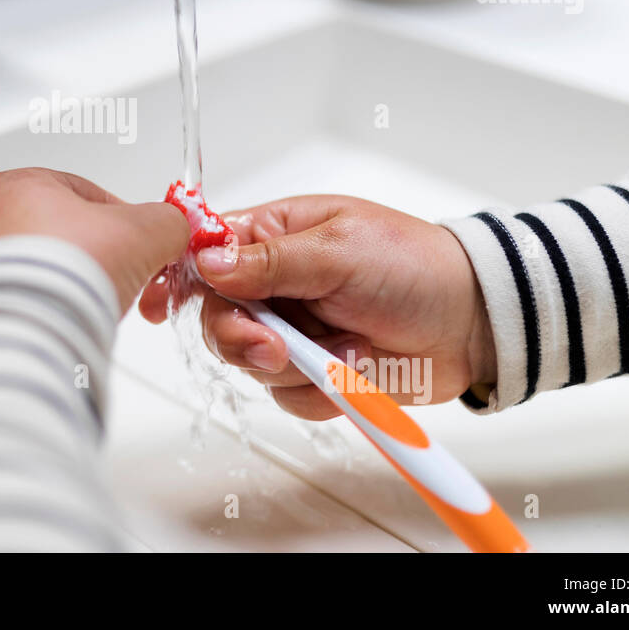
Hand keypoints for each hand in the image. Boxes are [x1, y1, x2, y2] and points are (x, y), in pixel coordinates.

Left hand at [0, 168, 189, 307]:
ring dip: (80, 287)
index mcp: (21, 183)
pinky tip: (68, 323)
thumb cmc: (69, 269)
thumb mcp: (144, 232)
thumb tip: (175, 228)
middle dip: (105, 262)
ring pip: (47, 270)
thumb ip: (167, 222)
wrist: (22, 329)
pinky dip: (50, 310)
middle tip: (127, 284)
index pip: (90, 196)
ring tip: (99, 307)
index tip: (145, 250)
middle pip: (68, 235)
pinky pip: (25, 300)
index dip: (128, 225)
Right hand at [139, 195, 493, 419]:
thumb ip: (269, 260)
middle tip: (270, 345)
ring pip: (248, 360)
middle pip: (215, 315)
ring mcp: (292, 330)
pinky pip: (287, 395)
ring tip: (333, 355)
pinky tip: (351, 371)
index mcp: (273, 235)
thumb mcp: (339, 248)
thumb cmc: (415, 265)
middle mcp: (274, 283)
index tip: (155, 301)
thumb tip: (207, 259)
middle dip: (238, 335)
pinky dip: (317, 391)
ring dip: (285, 365)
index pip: (204, 250)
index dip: (175, 274)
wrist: (473, 322)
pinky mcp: (314, 373)